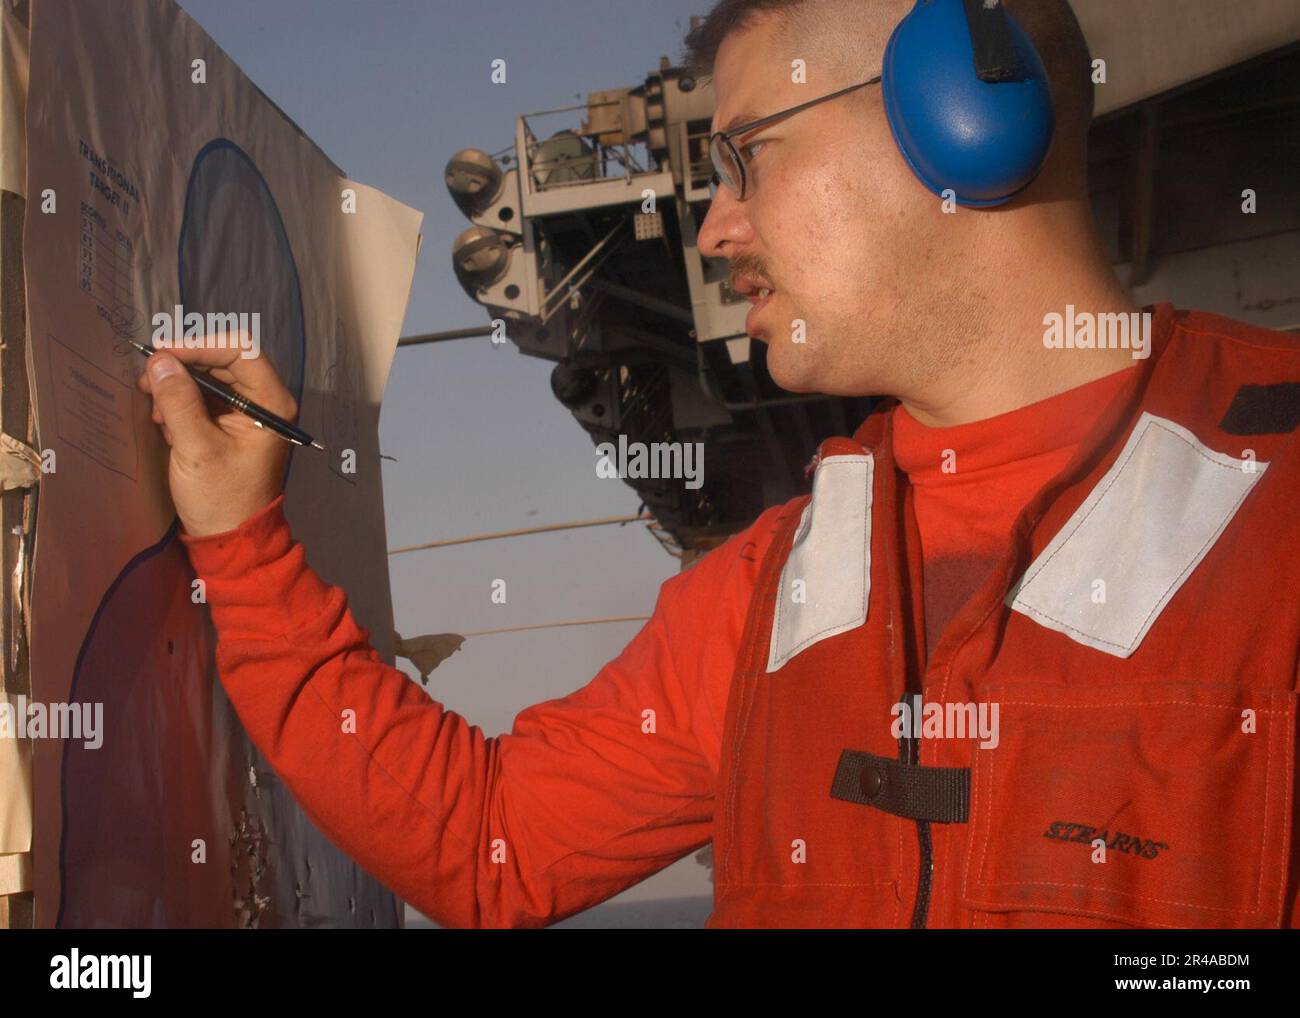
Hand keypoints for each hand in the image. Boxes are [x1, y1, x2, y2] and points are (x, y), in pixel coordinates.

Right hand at [135, 341, 296, 536]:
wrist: (229, 538)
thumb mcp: (196, 448)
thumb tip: (159, 361)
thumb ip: (178, 402)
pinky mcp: (231, 424)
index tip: (160, 356)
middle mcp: (266, 401)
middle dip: (184, 366)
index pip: (240, 350)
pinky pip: (205, 398)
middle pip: (224, 360)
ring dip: (178, 387)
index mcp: (272, 403)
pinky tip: (165, 424)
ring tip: (155, 411)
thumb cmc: (221, 498)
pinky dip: (181, 404)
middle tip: (147, 380)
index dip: (199, 346)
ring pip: (211, 378)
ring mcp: (249, 412)